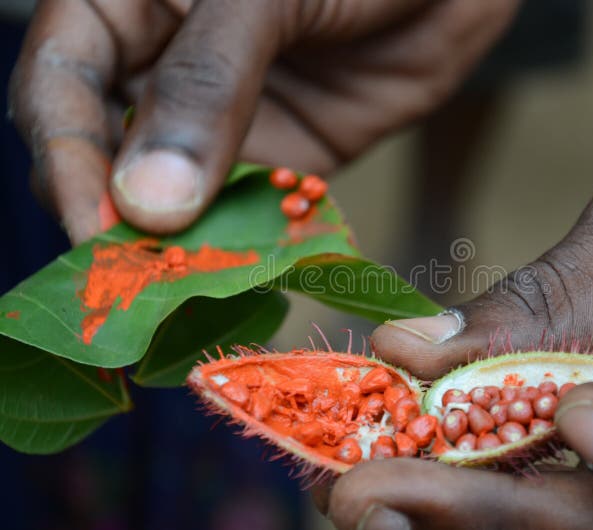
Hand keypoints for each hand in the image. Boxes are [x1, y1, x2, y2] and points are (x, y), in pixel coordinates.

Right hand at [10, 0, 516, 242]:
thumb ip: (207, 82)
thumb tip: (148, 201)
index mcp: (126, 7)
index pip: (60, 87)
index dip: (66, 162)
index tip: (92, 234)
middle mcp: (160, 71)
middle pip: (102, 157)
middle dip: (113, 222)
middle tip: (134, 287)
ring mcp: (218, 125)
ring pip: (170, 200)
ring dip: (175, 251)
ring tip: (184, 298)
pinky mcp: (275, 163)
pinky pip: (241, 216)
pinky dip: (238, 252)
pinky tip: (242, 280)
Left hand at [319, 117, 592, 527]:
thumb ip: (552, 304)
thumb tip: (414, 350)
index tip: (566, 413)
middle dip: (486, 512)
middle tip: (363, 495)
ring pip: (581, 515)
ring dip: (467, 500)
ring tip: (367, 481)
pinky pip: (566, 480)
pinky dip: (488, 467)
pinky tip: (417, 450)